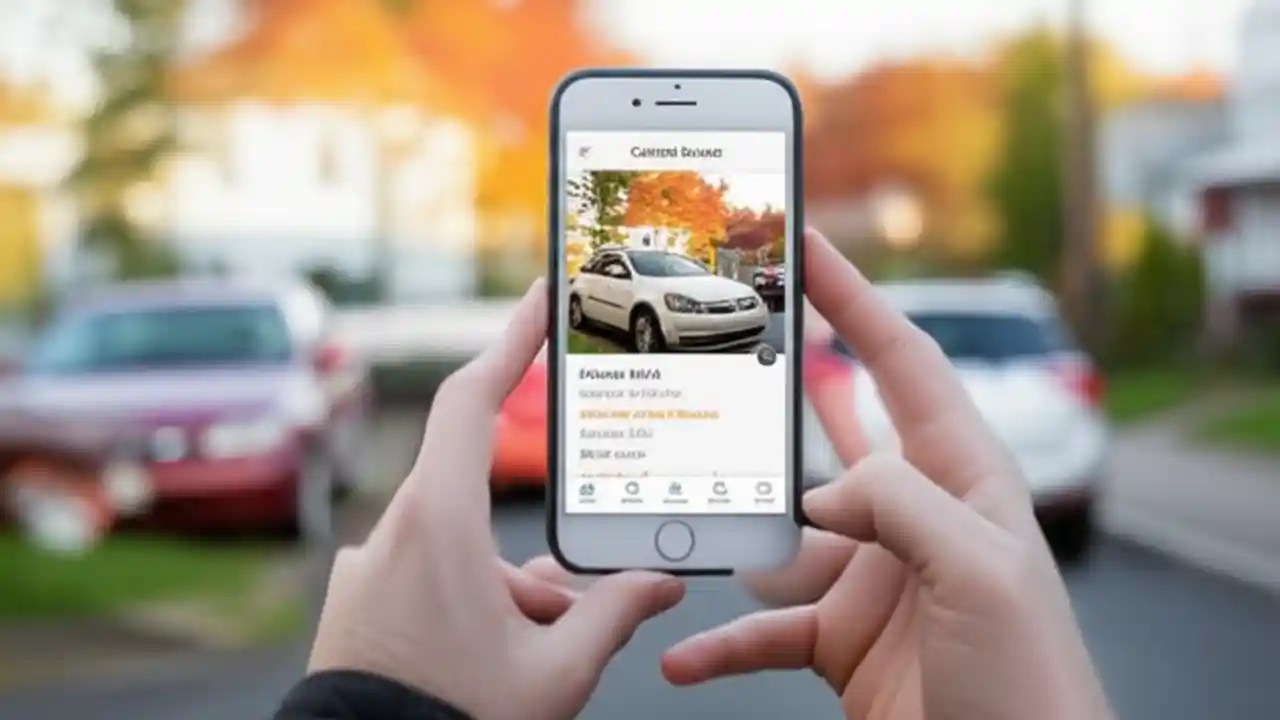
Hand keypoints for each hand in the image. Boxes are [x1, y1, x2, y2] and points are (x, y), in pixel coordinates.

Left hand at [308, 280, 684, 719]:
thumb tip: (661, 586)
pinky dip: (466, 601)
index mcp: (438, 524)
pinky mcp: (357, 599)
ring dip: (505, 591)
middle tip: (564, 611)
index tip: (537, 297)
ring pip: (459, 548)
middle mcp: (394, 530)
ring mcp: (369, 566)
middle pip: (483, 502)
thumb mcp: (556, 672)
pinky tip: (490, 655)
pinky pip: (425, 576)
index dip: (509, 341)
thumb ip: (615, 615)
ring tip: (532, 655)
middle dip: (534, 556)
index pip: (471, 400)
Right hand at [661, 230, 1111, 719]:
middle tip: (719, 345)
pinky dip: (722, 641)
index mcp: (961, 479)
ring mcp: (871, 577)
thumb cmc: (1030, 681)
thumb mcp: (978, 570)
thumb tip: (820, 493)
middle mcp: (911, 517)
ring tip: (677, 515)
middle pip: (830, 432)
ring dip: (729, 532)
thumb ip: (898, 504)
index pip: (902, 364)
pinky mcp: (841, 638)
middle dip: (776, 392)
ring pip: (779, 533)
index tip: (805, 245)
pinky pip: (764, 629)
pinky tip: (684, 654)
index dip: (855, 299)